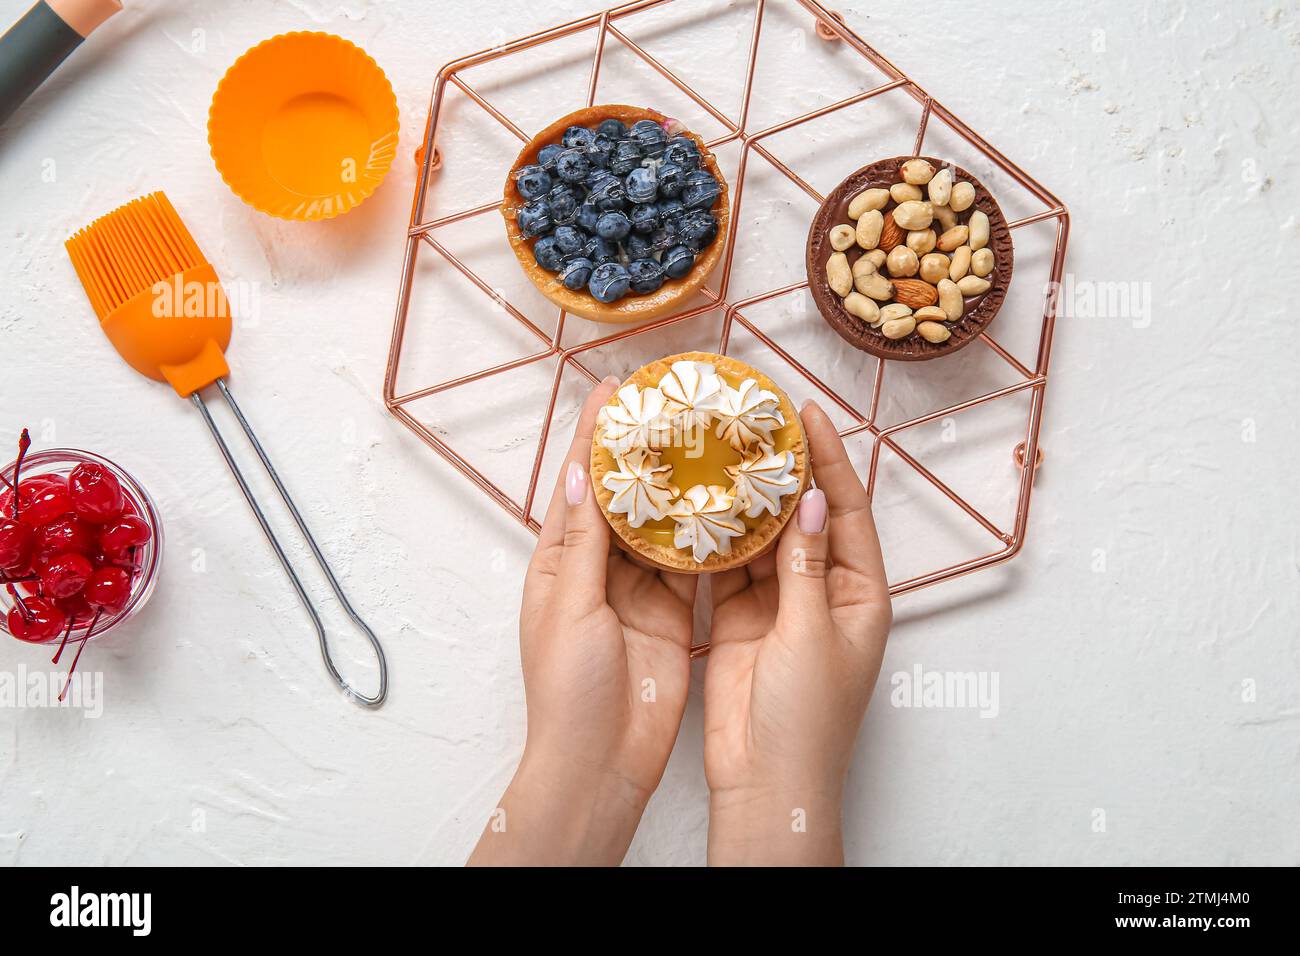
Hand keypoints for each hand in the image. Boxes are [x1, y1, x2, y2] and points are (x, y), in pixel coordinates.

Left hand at [468, 377, 697, 865]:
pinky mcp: (674, 613)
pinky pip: (693, 564)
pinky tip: (730, 502)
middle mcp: (598, 569)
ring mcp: (638, 590)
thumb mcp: (571, 604)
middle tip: (674, 408)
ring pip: (663, 526)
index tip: (615, 391)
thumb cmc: (569, 689)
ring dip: (682, 488)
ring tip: (707, 441)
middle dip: (647, 453)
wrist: (601, 761)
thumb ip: (584, 540)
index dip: (595, 436)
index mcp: (559, 561)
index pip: (580, 484)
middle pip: (625, 497)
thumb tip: (584, 473)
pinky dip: (709, 535)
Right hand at [703, 400, 891, 865]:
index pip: (846, 510)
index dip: (828, 460)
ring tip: (721, 452)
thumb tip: (806, 503)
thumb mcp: (811, 634)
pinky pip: (729, 568)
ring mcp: (779, 604)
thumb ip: (804, 567)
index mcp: (858, 593)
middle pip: (803, 516)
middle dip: (782, 471)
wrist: (765, 779)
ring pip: (763, 538)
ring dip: (745, 501)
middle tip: (755, 424)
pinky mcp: (739, 619)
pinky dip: (715, 539)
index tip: (805, 415)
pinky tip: (697, 505)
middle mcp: (822, 591)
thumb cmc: (807, 719)